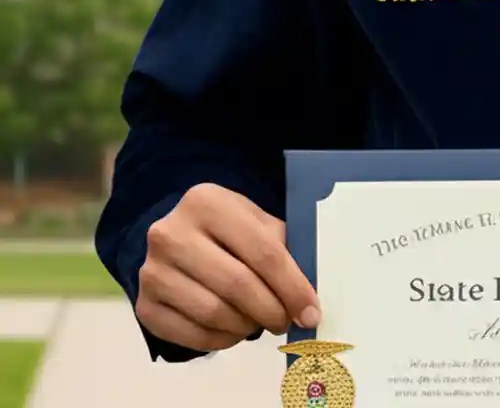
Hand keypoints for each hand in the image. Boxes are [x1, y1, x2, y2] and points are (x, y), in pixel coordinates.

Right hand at [135, 183, 320, 351]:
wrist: (177, 238)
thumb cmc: (230, 232)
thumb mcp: (257, 224)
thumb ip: (285, 252)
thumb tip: (309, 302)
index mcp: (207, 202)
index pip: (264, 252)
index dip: (293, 287)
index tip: (311, 312)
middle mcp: (171, 233)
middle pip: (237, 285)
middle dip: (272, 310)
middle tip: (287, 321)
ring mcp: (152, 270)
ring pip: (214, 313)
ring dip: (247, 326)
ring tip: (260, 322)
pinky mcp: (144, 304)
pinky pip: (192, 335)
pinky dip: (222, 340)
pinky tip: (235, 330)